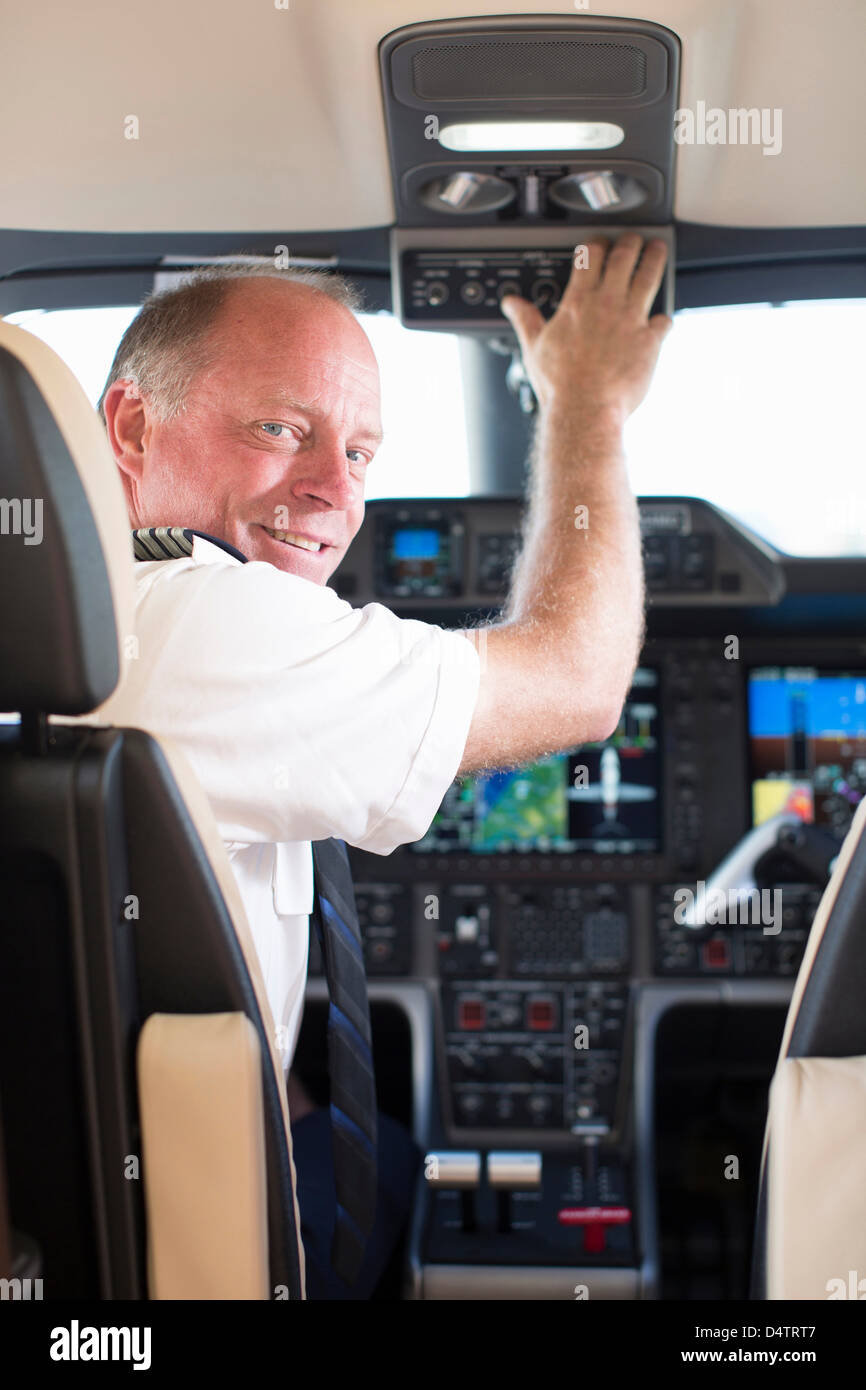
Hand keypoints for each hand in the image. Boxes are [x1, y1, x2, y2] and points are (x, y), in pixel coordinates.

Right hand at [500, 234, 671, 418]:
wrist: (585, 409)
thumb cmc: (560, 384)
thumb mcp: (534, 347)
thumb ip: (525, 319)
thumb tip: (511, 304)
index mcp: (579, 302)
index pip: (591, 255)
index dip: (598, 243)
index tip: (600, 243)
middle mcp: (608, 304)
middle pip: (624, 256)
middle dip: (630, 242)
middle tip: (634, 239)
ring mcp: (632, 320)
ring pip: (649, 276)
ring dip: (655, 259)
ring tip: (658, 250)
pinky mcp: (650, 340)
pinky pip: (665, 320)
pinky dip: (664, 319)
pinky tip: (663, 320)